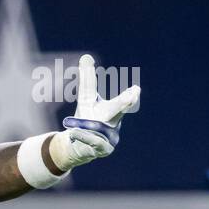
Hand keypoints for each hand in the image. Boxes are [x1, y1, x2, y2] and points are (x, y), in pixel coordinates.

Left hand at [50, 54, 139, 171]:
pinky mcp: (100, 150)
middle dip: (125, 102)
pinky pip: (91, 143)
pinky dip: (83, 137)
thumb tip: (86, 57)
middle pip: (117, 110)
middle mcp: (114, 122)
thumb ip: (88, 80)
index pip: (122, 99)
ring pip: (98, 129)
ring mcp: (110, 138)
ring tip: (75, 126)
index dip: (129, 96)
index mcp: (114, 108)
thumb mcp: (86, 98)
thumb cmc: (87, 118)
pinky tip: (73, 133)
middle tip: (133, 93)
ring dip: (87, 126)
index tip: (136, 90)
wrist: (79, 145)